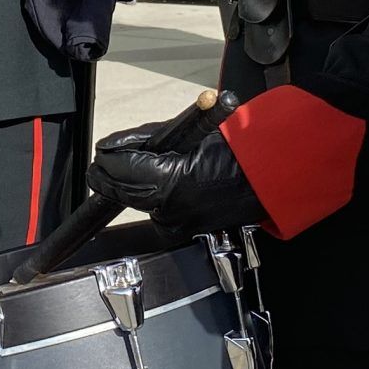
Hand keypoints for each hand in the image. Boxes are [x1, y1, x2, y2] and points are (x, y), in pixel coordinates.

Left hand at [93, 121, 262, 236]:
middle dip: (112, 175)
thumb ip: (149, 139)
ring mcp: (175, 225)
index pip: (122, 170)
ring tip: (144, 168)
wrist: (266, 181)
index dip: (109, 158)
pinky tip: (165, 186)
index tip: (103, 150)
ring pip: (137, 203)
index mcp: (171, 181)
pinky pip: (155, 213)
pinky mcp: (180, 233)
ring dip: (133, 187)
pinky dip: (153, 200)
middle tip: (106, 162)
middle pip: (121, 192)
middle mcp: (170, 210)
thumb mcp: (191, 136)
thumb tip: (117, 145)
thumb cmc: (238, 154)